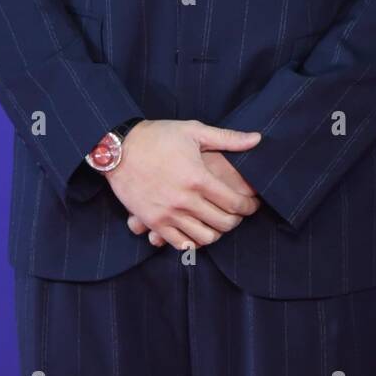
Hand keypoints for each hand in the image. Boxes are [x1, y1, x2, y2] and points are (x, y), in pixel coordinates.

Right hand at [105, 119, 261, 251]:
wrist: (118, 149)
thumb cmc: (157, 136)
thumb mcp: (193, 130)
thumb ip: (227, 138)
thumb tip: (257, 139)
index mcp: (198, 178)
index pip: (234, 203)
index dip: (249, 206)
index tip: (253, 204)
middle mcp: (185, 200)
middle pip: (223, 224)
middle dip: (237, 220)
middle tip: (238, 213)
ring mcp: (168, 214)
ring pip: (205, 238)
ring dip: (217, 232)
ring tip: (218, 221)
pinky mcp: (154, 222)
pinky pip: (180, 244)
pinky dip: (194, 242)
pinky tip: (197, 230)